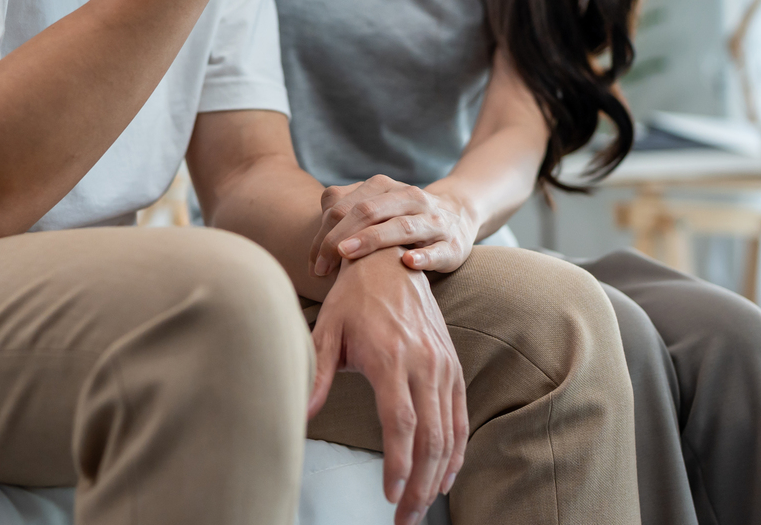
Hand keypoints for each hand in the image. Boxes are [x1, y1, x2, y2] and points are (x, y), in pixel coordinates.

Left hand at [309, 175, 478, 276]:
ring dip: (372, 239)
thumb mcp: (377, 207)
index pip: (347, 206)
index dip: (324, 233)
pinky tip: (407, 262)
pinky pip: (437, 250)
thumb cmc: (403, 219)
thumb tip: (317, 234)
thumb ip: (346, 211)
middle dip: (339, 237)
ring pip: (401, 227)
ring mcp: (433, 221)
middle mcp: (410, 199)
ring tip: (346, 253)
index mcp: (385, 188)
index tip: (312, 262)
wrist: (459, 215)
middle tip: (320, 266)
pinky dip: (423, 256)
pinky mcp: (452, 245)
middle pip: (369, 212)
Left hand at [309, 250, 467, 524]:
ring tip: (421, 506)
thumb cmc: (353, 298)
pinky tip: (445, 475)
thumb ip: (317, 377)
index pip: (402, 423)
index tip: (389, 495)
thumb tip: (301, 416)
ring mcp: (443, 365)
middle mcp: (424, 363)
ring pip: (449, 431)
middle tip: (405, 518)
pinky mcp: (452, 365)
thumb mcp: (327, 332)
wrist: (390, 261)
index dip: (398, 464)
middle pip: (430, 437)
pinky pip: (459, 415)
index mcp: (391, 358)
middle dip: (419, 484)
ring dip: (438, 474)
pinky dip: (456, 449)